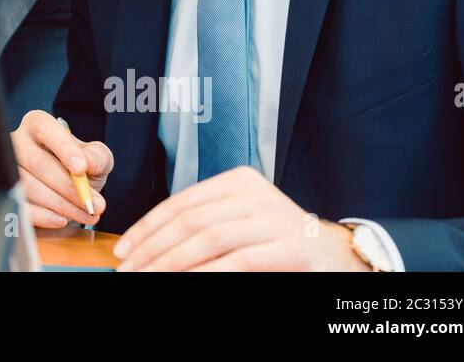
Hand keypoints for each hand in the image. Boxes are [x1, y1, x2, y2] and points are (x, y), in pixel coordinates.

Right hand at [10, 110, 112, 227]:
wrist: (69, 189)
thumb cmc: (79, 166)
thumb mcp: (96, 157)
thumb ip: (97, 157)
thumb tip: (87, 163)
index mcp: (38, 124)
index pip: (46, 129)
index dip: (63, 148)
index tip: (81, 169)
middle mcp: (18, 142)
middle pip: (37, 162)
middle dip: (67, 186)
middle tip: (92, 203)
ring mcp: (8, 169)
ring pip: (28, 186)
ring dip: (60, 204)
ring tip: (85, 214)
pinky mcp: (8, 194)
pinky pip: (20, 206)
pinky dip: (43, 216)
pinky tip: (62, 219)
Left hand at [113, 166, 367, 270]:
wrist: (340, 258)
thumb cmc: (280, 243)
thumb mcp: (240, 223)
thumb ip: (203, 226)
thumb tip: (148, 247)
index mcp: (239, 182)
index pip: (181, 203)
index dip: (147, 228)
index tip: (124, 250)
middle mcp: (257, 194)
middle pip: (190, 221)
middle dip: (152, 248)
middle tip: (129, 270)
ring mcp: (276, 219)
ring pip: (209, 239)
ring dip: (171, 263)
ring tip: (149, 278)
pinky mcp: (292, 249)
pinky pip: (237, 262)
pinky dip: (207, 274)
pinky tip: (185, 282)